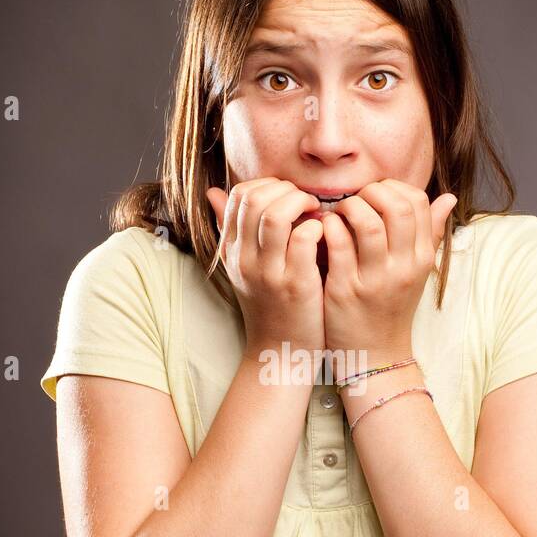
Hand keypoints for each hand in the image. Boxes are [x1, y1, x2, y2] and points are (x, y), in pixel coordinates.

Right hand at [205, 178, 325, 357]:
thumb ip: (228, 228)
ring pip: (276, 215)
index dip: (266, 185)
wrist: (280, 351)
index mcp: (232, 251)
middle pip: (255, 200)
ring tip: (316, 212)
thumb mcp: (242, 266)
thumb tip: (213, 192)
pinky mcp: (296, 286)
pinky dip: (318, 227)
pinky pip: (305, 239)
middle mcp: (245, 260)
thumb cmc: (268, 304)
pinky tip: (324, 234)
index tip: (286, 196)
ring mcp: (269, 273)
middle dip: (285, 190)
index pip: (238, 197)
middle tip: (305, 202)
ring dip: (301, 203)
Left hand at [320, 180, 456, 363]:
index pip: (418, 203)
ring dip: (350, 208)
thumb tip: (449, 197)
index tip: (376, 194)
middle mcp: (403, 267)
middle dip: (372, 192)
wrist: (376, 355)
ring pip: (368, 224)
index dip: (394, 187)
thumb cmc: (393, 306)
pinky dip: (329, 227)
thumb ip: (431, 232)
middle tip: (357, 200)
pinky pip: (338, 244)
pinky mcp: (345, 290)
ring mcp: (375, 279)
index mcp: (422, 257)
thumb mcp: (419, 270)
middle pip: (397, 207)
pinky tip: (325, 229)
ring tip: (341, 213)